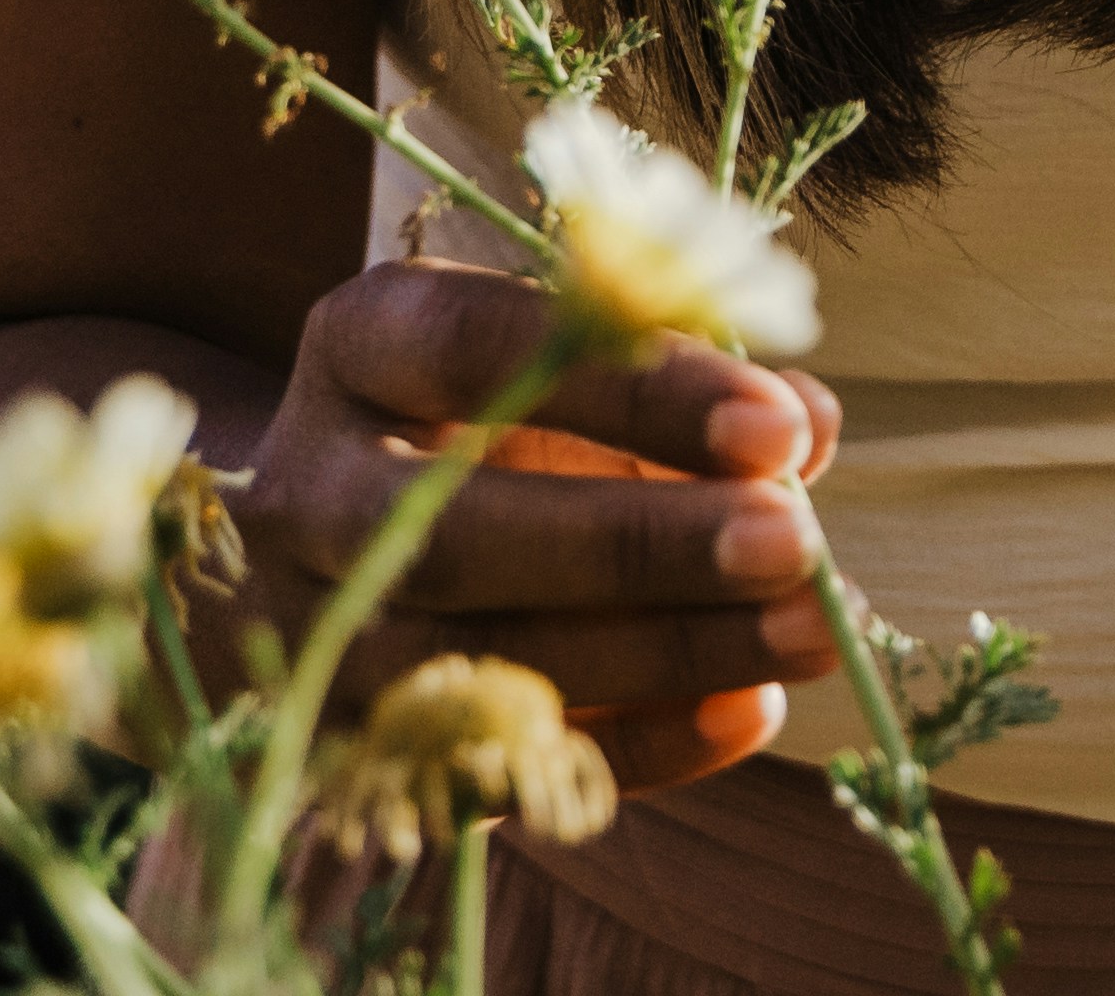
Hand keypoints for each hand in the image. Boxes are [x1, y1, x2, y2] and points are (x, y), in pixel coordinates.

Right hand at [237, 259, 847, 790]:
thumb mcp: (573, 369)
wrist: (333, 543)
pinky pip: (494, 769)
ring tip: (807, 633)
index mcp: (361, 345)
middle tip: (795, 544)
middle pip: (460, 529)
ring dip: (662, 653)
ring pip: (474, 663)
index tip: (775, 423)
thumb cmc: (495, 425)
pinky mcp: (346, 750)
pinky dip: (633, 747)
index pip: (480, 348)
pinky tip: (744, 710)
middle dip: (644, 544)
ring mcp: (310, 635)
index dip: (633, 387)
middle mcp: (307, 489)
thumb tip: (803, 428)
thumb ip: (684, 387)